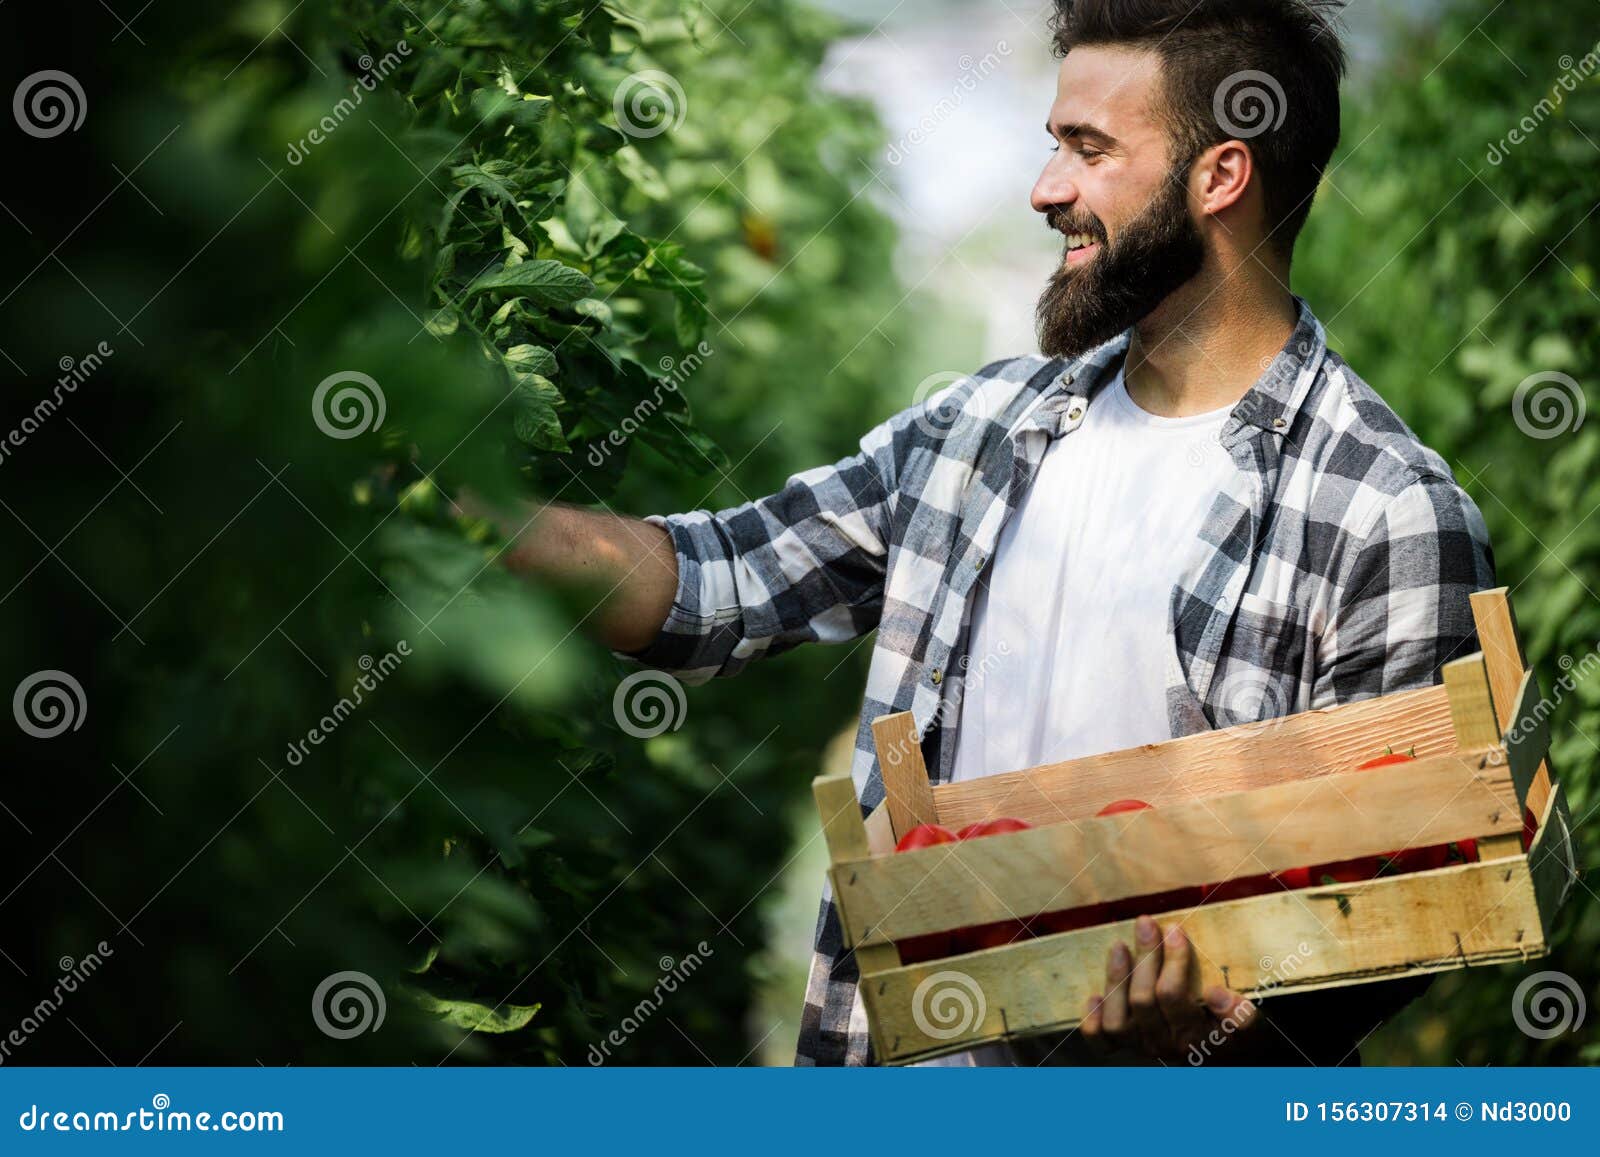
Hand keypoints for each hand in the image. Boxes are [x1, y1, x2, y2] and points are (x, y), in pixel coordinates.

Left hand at [1081, 914, 1260, 1063]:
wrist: (1222, 1055)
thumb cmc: (1232, 1029)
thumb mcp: (1250, 1023)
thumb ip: (1240, 1015)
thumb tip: (1216, 994)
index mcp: (1194, 1036)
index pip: (1173, 995)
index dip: (1171, 960)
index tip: (1174, 929)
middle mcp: (1164, 1045)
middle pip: (1143, 1001)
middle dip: (1144, 957)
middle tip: (1146, 924)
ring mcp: (1142, 1047)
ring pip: (1118, 1020)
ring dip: (1115, 979)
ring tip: (1119, 945)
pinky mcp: (1126, 1047)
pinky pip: (1101, 1042)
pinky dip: (1092, 1021)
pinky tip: (1092, 995)